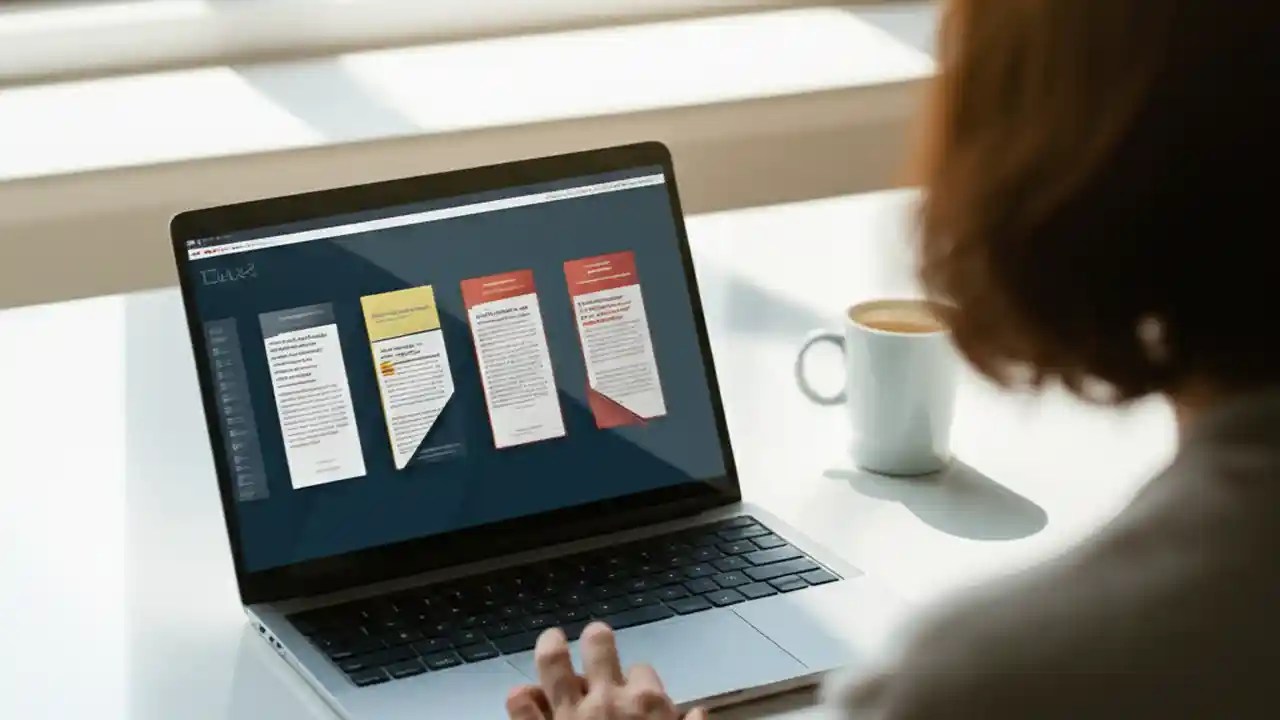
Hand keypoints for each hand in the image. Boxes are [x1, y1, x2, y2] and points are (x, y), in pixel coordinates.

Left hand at [505, 622, 706, 719]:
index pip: (643, 672)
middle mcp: (606, 697)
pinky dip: (520, 701)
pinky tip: (520, 696)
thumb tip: (699, 715)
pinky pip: (523, 710)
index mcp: (646, 703)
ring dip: (551, 648)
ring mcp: (569, 713)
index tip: (638, 690)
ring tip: (552, 639)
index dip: (640, 680)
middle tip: (594, 636)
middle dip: (597, 638)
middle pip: (600, 647)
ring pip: (553, 663)